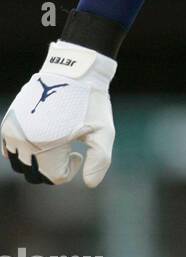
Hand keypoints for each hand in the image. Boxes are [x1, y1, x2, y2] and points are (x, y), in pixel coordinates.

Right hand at [2, 41, 117, 186]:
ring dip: (36, 163)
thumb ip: (100, 161)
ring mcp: (13, 131)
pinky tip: (40, 142)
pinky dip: (22, 153)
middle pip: (34, 175)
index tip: (77, 153)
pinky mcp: (9, 122)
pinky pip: (7, 150)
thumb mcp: (104, 132)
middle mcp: (24, 139)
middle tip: (67, 152)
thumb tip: (90, 184)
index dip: (70, 170)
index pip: (53, 177)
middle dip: (52, 170)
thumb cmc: (92, 103)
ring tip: (54, 147)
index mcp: (47, 144)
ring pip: (19, 165)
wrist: (74, 72)